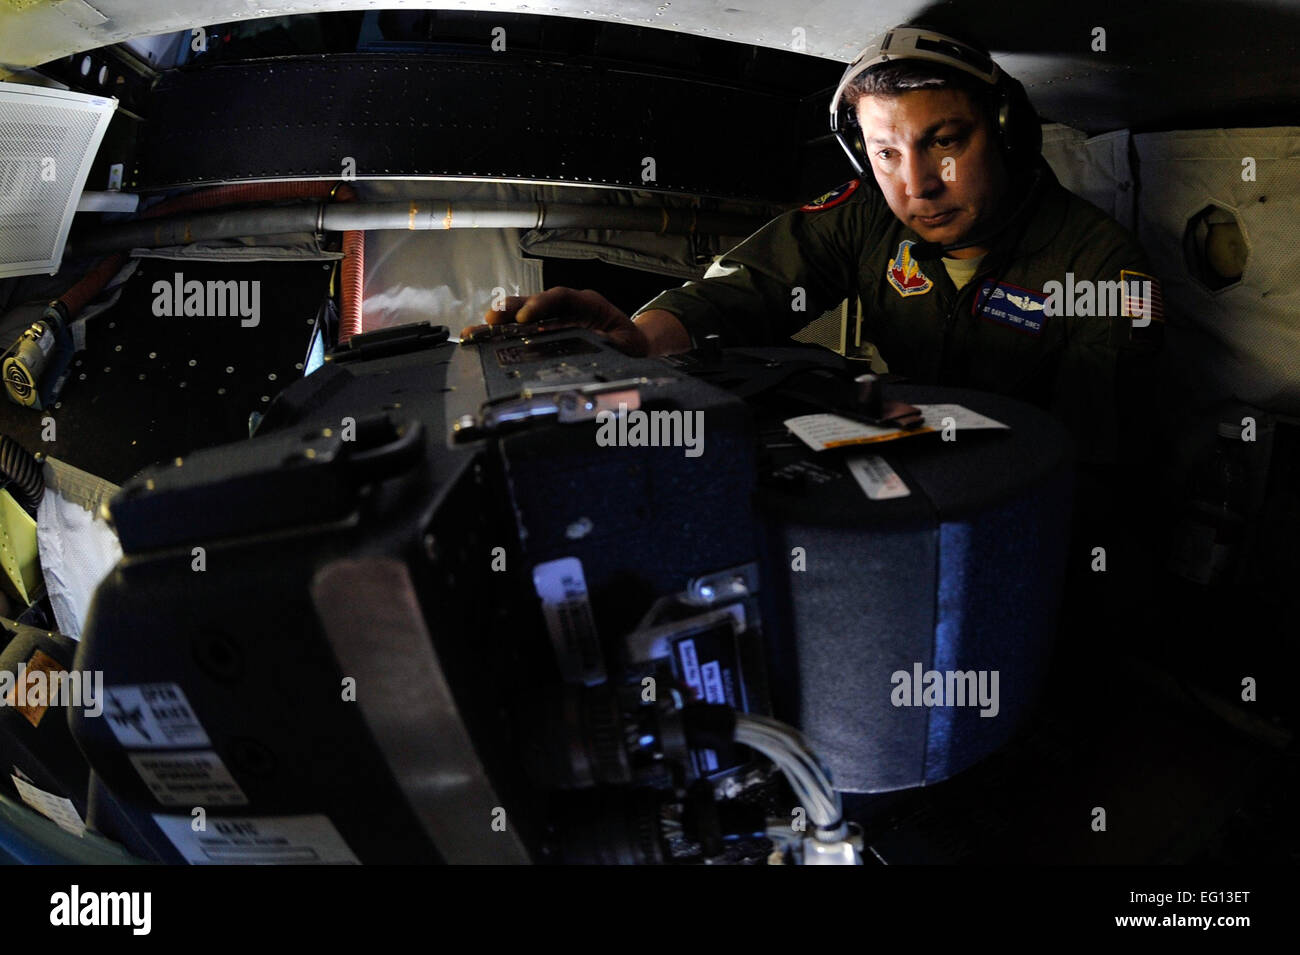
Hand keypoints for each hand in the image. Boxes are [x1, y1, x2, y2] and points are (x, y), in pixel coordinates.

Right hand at [459, 286, 650, 355]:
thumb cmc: (629, 345)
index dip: (541, 304)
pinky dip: (503, 336)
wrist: (632, 345)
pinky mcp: (546, 330)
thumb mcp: (628, 347)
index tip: (525, 319)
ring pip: (524, 315)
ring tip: (475, 333)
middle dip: (510, 309)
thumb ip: (616, 348)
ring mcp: (554, 318)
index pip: (562, 297)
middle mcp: (567, 307)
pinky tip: (483, 344)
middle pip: (535, 301)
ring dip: (500, 323)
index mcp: (589, 305)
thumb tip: (604, 356)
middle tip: (490, 319)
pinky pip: (522, 330)